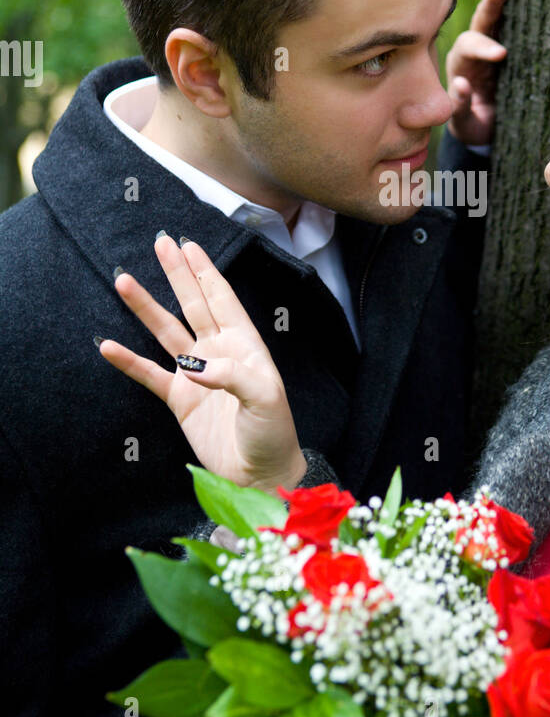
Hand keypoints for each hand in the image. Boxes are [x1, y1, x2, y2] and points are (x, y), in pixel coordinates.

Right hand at [97, 234, 305, 496]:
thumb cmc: (273, 432)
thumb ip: (230, 375)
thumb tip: (191, 366)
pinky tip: (109, 345)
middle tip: (160, 242)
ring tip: (124, 281)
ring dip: (146, 308)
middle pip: (193, 304)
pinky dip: (129, 361)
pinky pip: (150, 374)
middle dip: (177, 274)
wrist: (259, 474)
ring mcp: (197, 375)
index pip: (222, 298)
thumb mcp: (264, 398)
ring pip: (167, 332)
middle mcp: (219, 353)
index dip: (205, 271)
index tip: (188, 245)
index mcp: (244, 345)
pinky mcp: (180, 400)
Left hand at [445, 0, 506, 146]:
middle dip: (490, 5)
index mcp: (461, 64)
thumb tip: (460, 84)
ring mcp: (494, 43)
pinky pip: (513, 21)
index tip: (500, 54)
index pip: (469, 47)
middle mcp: (475, 48)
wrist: (483, 125)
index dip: (483, 48)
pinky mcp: (512, 43)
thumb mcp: (465, 122)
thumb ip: (459, 106)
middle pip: (480, 21)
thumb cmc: (472, 123)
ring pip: (496, 16)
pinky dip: (515, 3)